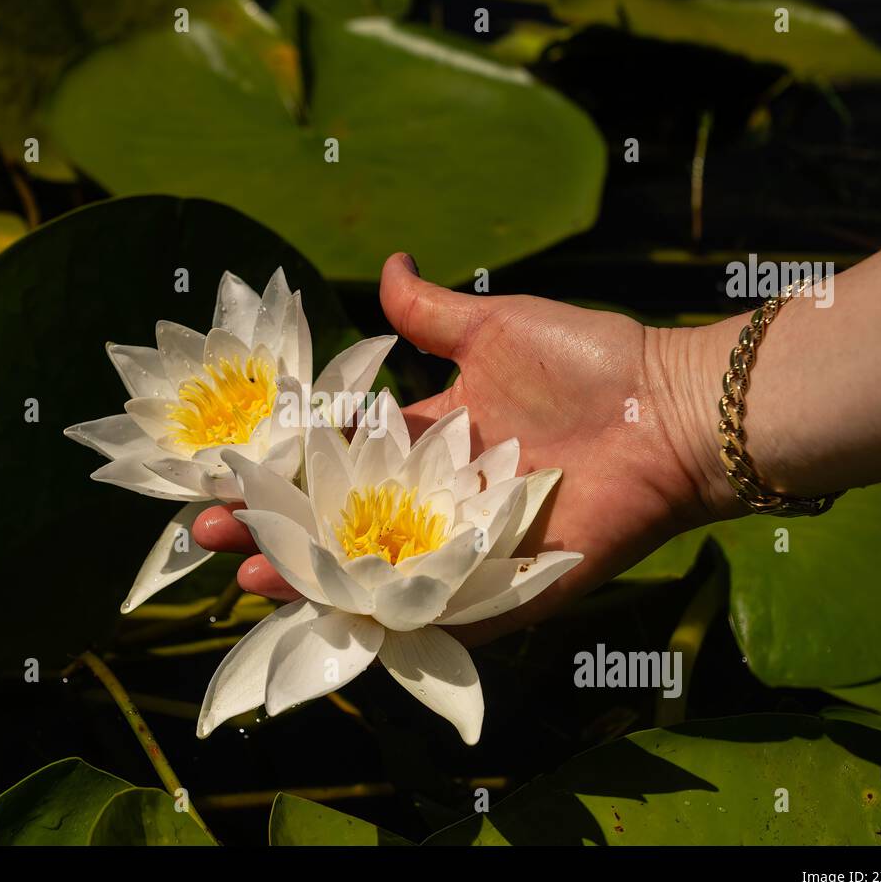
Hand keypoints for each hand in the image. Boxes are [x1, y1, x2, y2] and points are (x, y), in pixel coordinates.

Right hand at [193, 253, 730, 642]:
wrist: (673, 409)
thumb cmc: (591, 361)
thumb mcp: (495, 325)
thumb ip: (430, 311)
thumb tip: (385, 260)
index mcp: (429, 442)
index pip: (335, 462)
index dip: (279, 467)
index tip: (220, 468)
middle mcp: (437, 502)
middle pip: (340, 525)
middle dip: (272, 530)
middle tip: (207, 534)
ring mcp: (467, 551)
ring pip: (373, 576)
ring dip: (310, 582)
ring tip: (249, 579)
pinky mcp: (504, 590)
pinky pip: (439, 615)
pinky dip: (386, 621)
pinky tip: (327, 619)